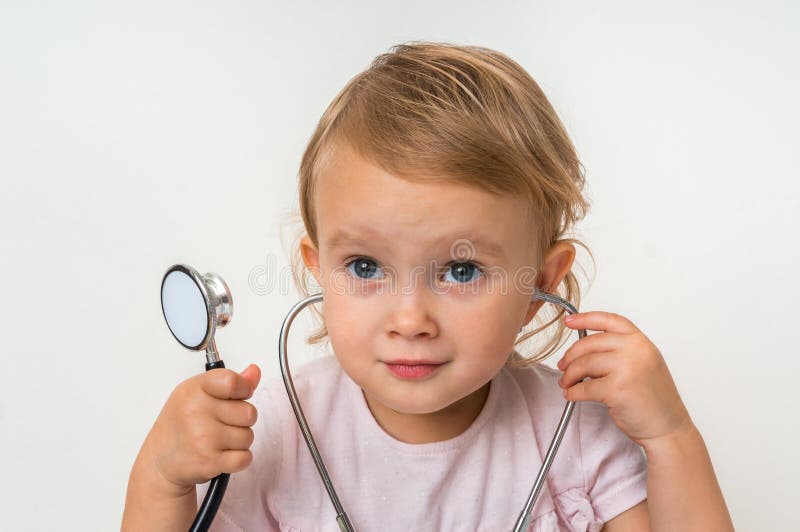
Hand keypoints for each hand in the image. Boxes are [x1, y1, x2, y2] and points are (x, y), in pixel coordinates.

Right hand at [145, 363, 261, 494]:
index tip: (239, 396)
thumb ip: (230, 382)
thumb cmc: (180, 424)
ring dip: (239, 441)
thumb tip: (254, 372)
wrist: (159, 461)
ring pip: (248, 436)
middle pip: (249, 412)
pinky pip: (245, 458)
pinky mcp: (210, 461)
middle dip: (242, 420)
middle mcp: (196, 412)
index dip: (244, 389)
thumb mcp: (199, 394)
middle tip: (223, 423)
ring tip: (218, 440)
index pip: (232, 381)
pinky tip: (222, 454)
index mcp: (194, 390)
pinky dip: (239, 459)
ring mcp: (203, 438)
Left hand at [557, 312, 691, 446]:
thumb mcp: (644, 363)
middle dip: (570, 356)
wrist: (667, 427)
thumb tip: (584, 348)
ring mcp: (626, 369)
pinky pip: (583, 387)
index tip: (568, 321)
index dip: (584, 318)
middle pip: (589, 343)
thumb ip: (620, 350)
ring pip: (583, 364)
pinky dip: (573, 392)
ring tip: (567, 383)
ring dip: (569, 375)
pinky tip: (572, 395)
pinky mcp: (616, 389)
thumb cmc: (654, 399)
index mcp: (640, 341)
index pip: (608, 320)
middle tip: (564, 366)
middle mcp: (635, 350)